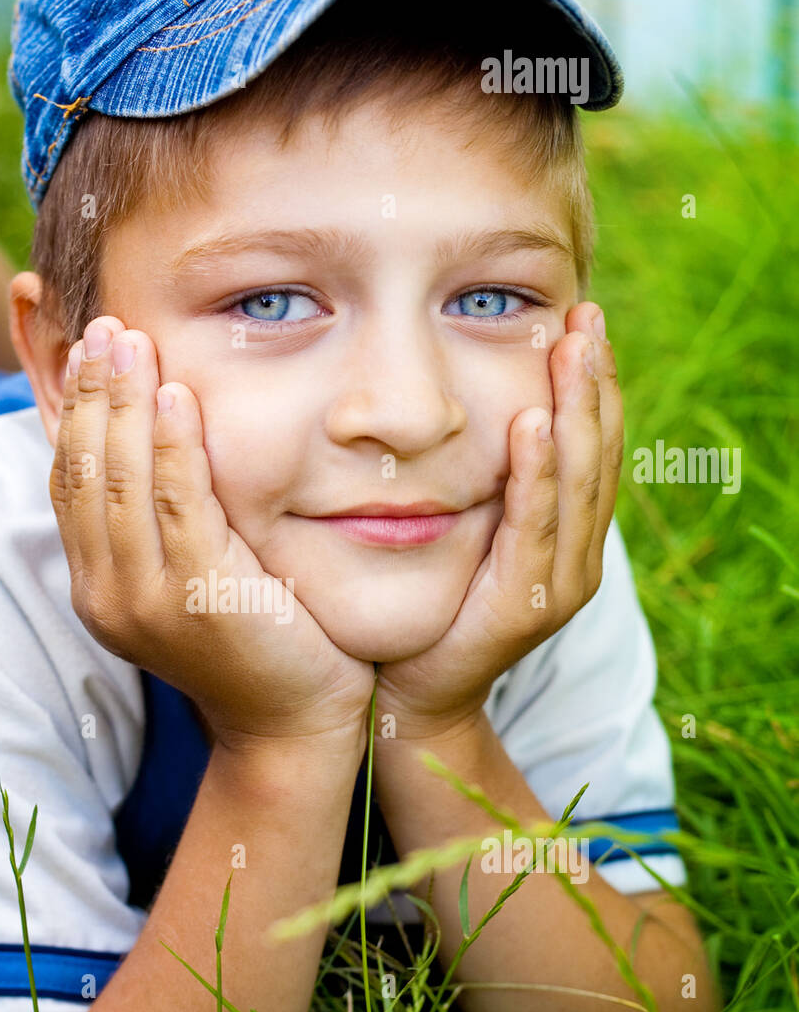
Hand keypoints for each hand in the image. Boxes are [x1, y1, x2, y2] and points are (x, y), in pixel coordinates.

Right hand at [51, 316, 375, 753]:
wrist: (293, 720)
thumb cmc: (256, 636)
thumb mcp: (194, 571)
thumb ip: (166, 513)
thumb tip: (150, 436)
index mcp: (98, 585)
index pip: (67, 479)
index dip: (69, 408)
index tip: (83, 345)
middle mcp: (107, 594)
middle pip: (83, 471)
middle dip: (90, 392)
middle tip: (104, 324)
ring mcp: (146, 600)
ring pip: (118, 481)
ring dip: (121, 403)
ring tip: (129, 339)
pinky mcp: (198, 597)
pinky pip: (176, 506)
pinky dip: (170, 446)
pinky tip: (175, 395)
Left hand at [375, 302, 622, 741]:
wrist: (415, 697)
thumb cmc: (433, 608)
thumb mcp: (466, 534)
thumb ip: (484, 485)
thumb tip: (473, 409)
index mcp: (569, 534)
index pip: (590, 444)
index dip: (592, 382)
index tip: (579, 319)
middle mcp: (577, 554)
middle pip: (596, 452)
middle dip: (592, 380)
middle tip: (585, 314)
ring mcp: (559, 582)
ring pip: (576, 481)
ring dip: (575, 410)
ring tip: (571, 348)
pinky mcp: (525, 604)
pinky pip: (536, 526)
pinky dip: (536, 474)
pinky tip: (531, 424)